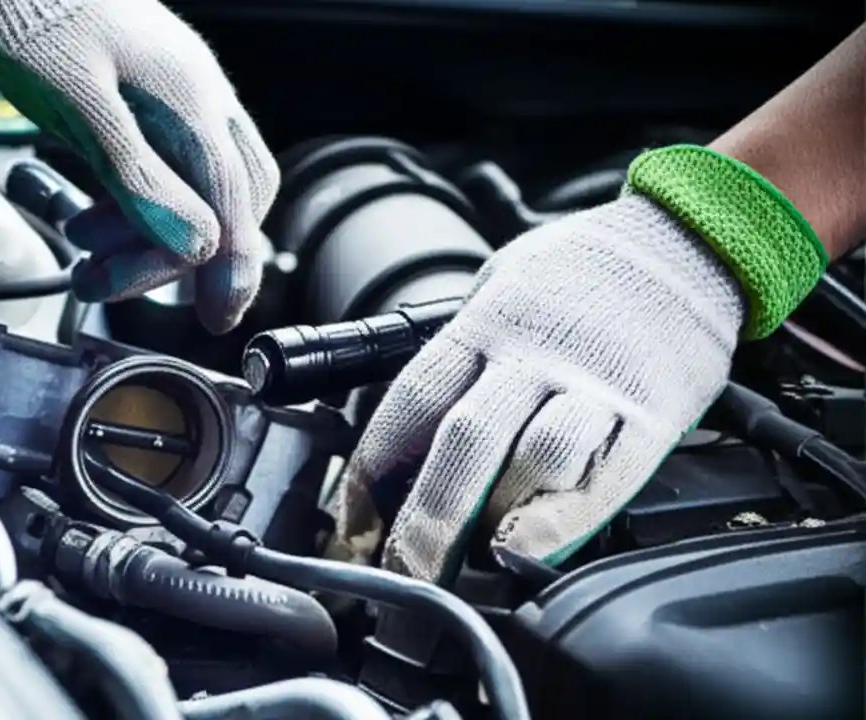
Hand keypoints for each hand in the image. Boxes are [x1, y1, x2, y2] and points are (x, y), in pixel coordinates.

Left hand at [0, 0, 278, 332]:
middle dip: (177, 258)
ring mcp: (183, 98)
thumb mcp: (80, 104)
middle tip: (116, 286)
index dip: (228, 269)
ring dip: (148, 236)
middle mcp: (201, 100)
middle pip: (228, 201)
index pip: (232, 204)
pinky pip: (168, 168)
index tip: (216, 318)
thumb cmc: (38, 17)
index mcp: (192, 103)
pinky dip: (137, 207)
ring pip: (197, 189)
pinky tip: (93, 220)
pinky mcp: (156, 100)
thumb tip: (193, 244)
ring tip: (88, 259)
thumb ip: (138, 176)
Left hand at [328, 195, 745, 582]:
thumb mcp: (500, 282)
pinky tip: (527, 549)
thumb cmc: (584, 268)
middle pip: (464, 443)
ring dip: (490, 522)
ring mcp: (595, 386)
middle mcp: (535, 355)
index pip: (411, 401)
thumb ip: (461, 349)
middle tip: (400, 574)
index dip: (372, 471)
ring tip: (462, 568)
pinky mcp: (652, 415)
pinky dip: (562, 522)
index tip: (356, 524)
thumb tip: (409, 428)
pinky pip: (604, 477)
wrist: (688, 235)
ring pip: (532, 461)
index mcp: (487, 324)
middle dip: (423, 521)